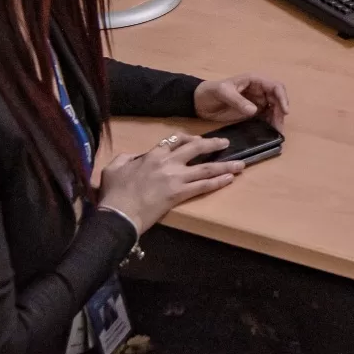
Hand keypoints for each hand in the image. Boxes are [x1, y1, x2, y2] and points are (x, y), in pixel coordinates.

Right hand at [97, 134, 242, 233]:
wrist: (119, 213)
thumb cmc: (114, 192)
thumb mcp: (114, 168)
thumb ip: (126, 158)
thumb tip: (134, 157)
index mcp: (151, 155)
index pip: (173, 141)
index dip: (187, 139)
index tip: (196, 140)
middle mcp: (167, 162)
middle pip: (195, 148)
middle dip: (212, 144)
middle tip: (225, 143)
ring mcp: (175, 178)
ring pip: (205, 168)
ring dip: (224, 165)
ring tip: (239, 164)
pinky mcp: (179, 194)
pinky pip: (203, 186)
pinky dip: (218, 182)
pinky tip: (229, 179)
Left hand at [194, 74, 289, 128]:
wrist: (199, 102)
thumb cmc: (210, 92)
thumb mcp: (223, 92)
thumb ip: (238, 100)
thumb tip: (255, 110)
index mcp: (254, 80)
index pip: (275, 86)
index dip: (282, 98)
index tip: (285, 111)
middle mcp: (259, 90)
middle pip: (277, 99)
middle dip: (281, 112)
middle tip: (279, 127)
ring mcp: (257, 101)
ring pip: (274, 109)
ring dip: (277, 119)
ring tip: (277, 133)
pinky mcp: (253, 112)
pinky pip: (266, 117)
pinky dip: (270, 124)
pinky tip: (271, 133)